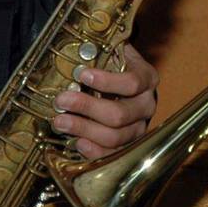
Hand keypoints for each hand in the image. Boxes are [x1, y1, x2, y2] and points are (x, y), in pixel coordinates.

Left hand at [51, 42, 158, 157]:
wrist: (124, 85)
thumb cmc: (114, 67)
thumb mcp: (113, 53)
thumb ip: (101, 51)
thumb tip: (76, 53)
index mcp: (147, 79)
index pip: (132, 82)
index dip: (106, 81)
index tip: (82, 74)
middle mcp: (147, 105)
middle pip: (119, 114)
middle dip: (86, 108)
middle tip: (61, 101)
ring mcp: (139, 127)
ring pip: (115, 137)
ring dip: (83, 129)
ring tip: (60, 121)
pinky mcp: (129, 145)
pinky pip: (113, 154)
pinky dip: (94, 150)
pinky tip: (77, 141)